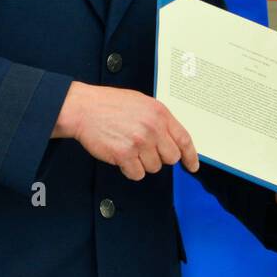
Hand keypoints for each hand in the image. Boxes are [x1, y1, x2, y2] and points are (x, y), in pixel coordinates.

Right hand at [55, 81, 199, 180]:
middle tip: (145, 150)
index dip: (190, 156)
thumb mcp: (142, 103)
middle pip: (170, 158)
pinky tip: (121, 156)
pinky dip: (129, 169)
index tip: (192, 166)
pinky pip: (137, 174)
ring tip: (129, 148)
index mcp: (160, 113)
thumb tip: (172, 139)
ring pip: (153, 168)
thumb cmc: (109, 105)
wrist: (84, 109)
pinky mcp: (125, 155)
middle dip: (160, 158)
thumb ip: (159, 120)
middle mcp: (153, 128)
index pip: (184, 139)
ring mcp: (139, 142)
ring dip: (142, 163)